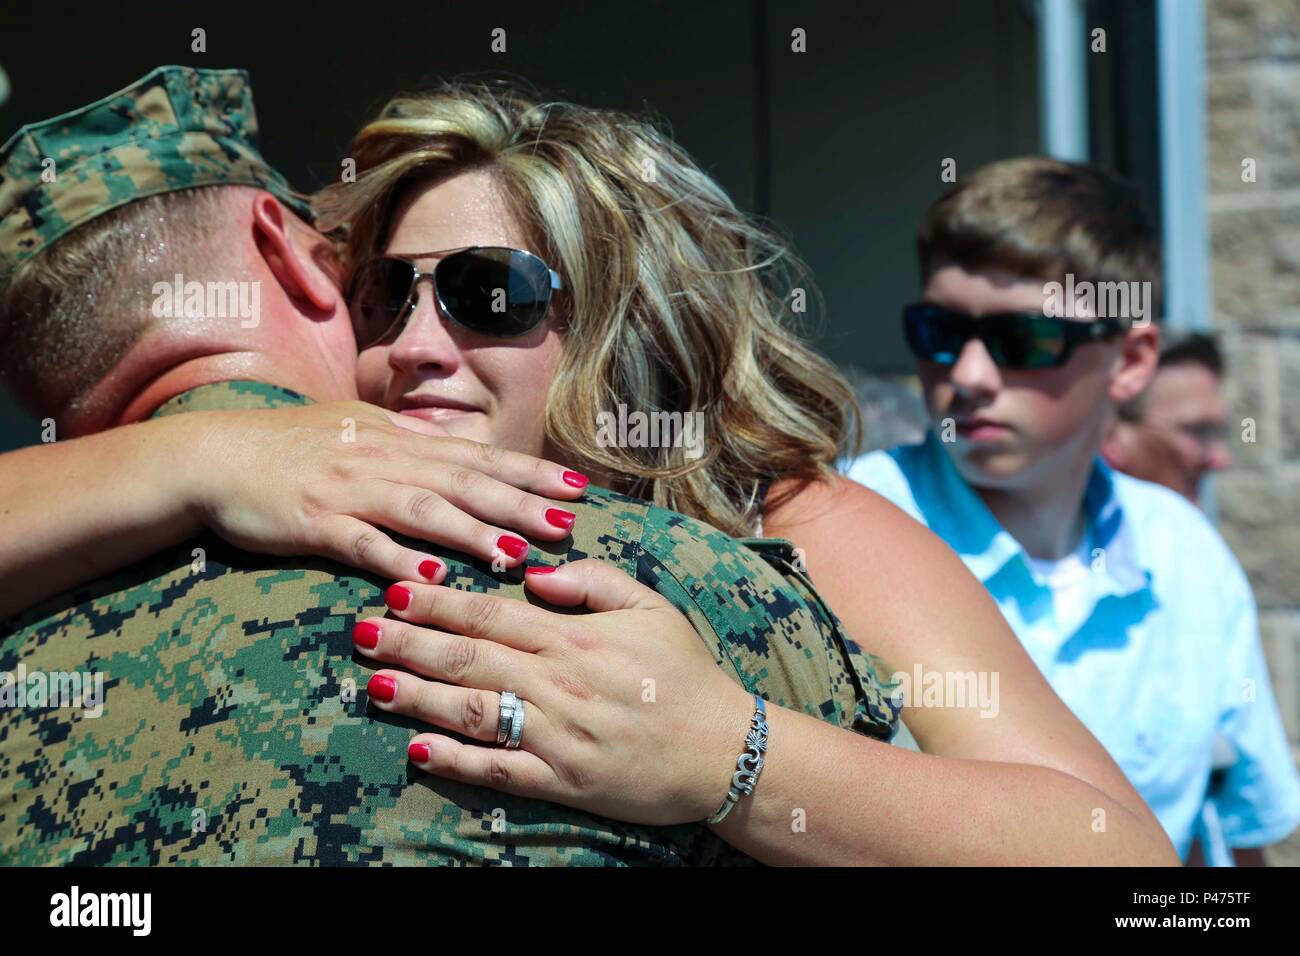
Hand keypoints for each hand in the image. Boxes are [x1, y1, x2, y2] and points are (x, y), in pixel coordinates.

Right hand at [182, 400, 588, 580]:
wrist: (214, 454)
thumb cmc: (291, 444)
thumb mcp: (358, 430)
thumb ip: (409, 443)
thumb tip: (455, 450)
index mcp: (401, 442)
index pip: (480, 456)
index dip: (532, 472)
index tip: (578, 488)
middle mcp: (385, 460)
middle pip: (465, 482)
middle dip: (521, 504)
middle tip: (568, 525)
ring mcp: (350, 490)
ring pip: (423, 510)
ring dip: (473, 532)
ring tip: (517, 554)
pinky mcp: (314, 522)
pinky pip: (362, 542)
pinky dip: (396, 559)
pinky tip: (430, 576)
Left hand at [354, 560, 755, 825]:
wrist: (724, 750)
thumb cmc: (688, 673)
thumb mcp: (652, 607)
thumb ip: (594, 581)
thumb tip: (535, 574)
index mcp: (575, 638)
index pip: (490, 614)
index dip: (437, 602)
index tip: (395, 590)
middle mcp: (557, 684)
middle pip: (467, 658)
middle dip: (408, 642)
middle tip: (361, 630)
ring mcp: (555, 735)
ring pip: (470, 710)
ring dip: (416, 694)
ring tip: (372, 682)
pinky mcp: (560, 781)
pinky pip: (497, 770)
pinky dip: (453, 759)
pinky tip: (416, 747)